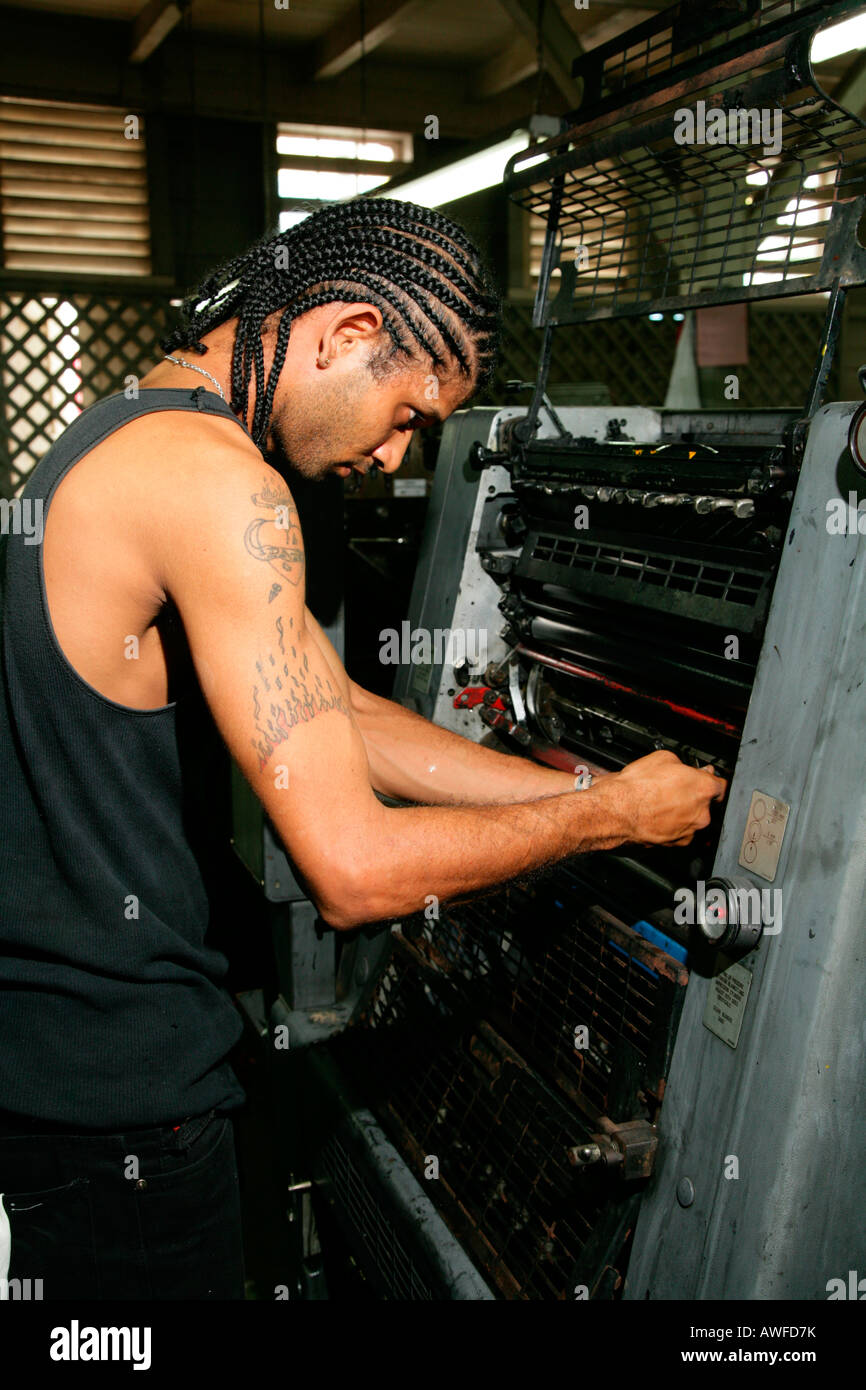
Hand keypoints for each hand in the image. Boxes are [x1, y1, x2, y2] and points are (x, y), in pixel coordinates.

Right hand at [610, 749, 726, 846]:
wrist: (613, 814)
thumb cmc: (635, 788)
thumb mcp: (661, 758)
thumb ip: (681, 765)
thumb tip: (682, 768)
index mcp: (703, 789)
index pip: (720, 785)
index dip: (709, 780)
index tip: (704, 778)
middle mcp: (701, 815)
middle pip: (705, 805)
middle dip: (691, 797)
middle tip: (672, 789)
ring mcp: (687, 833)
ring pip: (689, 821)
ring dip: (679, 813)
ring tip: (657, 803)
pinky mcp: (672, 846)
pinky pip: (675, 834)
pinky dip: (667, 827)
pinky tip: (652, 816)